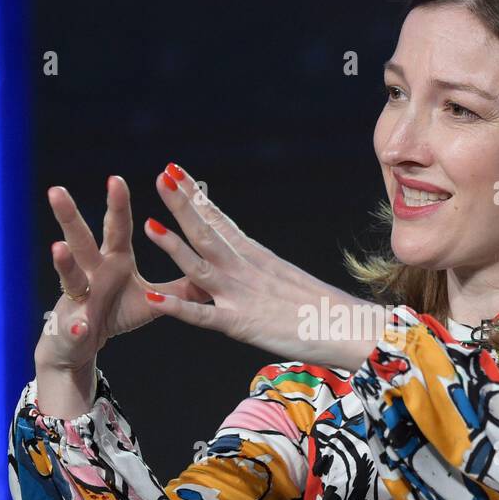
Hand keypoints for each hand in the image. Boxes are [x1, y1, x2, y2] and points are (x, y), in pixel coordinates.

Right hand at [34, 175, 211, 370]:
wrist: (81, 343)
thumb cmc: (116, 311)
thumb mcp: (151, 298)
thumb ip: (179, 287)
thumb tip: (211, 273)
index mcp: (113, 259)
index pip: (117, 227)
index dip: (118, 204)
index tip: (116, 177)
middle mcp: (91, 272)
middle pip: (80, 239)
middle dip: (69, 216)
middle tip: (58, 192)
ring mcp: (79, 298)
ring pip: (68, 275)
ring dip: (64, 263)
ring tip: (58, 248)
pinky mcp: (73, 328)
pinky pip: (76, 327)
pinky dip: (77, 327)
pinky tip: (78, 326)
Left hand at [141, 163, 393, 369]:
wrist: (350, 328)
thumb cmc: (325, 310)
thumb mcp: (288, 280)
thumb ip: (261, 271)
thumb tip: (249, 264)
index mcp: (257, 258)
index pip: (220, 220)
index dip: (195, 196)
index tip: (175, 171)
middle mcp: (246, 270)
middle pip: (207, 233)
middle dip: (182, 205)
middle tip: (160, 177)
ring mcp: (242, 296)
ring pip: (200, 266)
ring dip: (173, 246)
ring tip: (148, 223)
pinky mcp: (241, 325)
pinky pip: (203, 316)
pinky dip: (177, 307)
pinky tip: (154, 297)